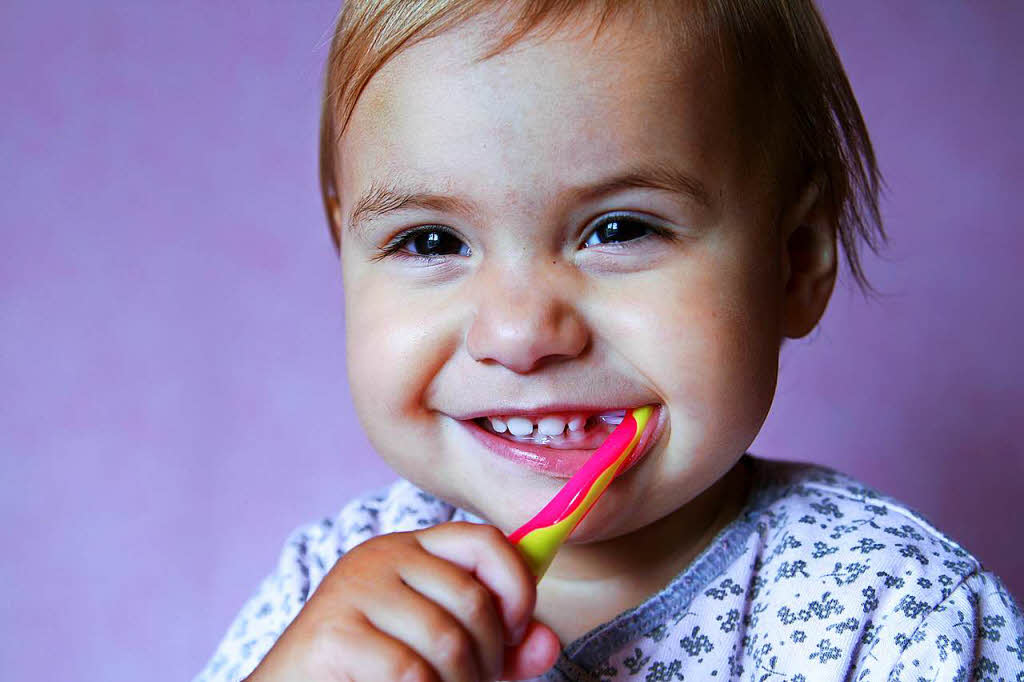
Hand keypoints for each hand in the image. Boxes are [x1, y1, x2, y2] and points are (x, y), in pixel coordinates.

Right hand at [245, 522, 560, 680]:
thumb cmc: (371, 672)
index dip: (518, 585)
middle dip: (489, 658)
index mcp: (411, 550)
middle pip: (473, 599)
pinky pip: (411, 671)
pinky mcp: (334, 632)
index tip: (518, 630)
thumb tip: (548, 643)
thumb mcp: (443, 654)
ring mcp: (355, 589)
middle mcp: (382, 556)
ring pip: (448, 641)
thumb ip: (499, 649)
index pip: (486, 539)